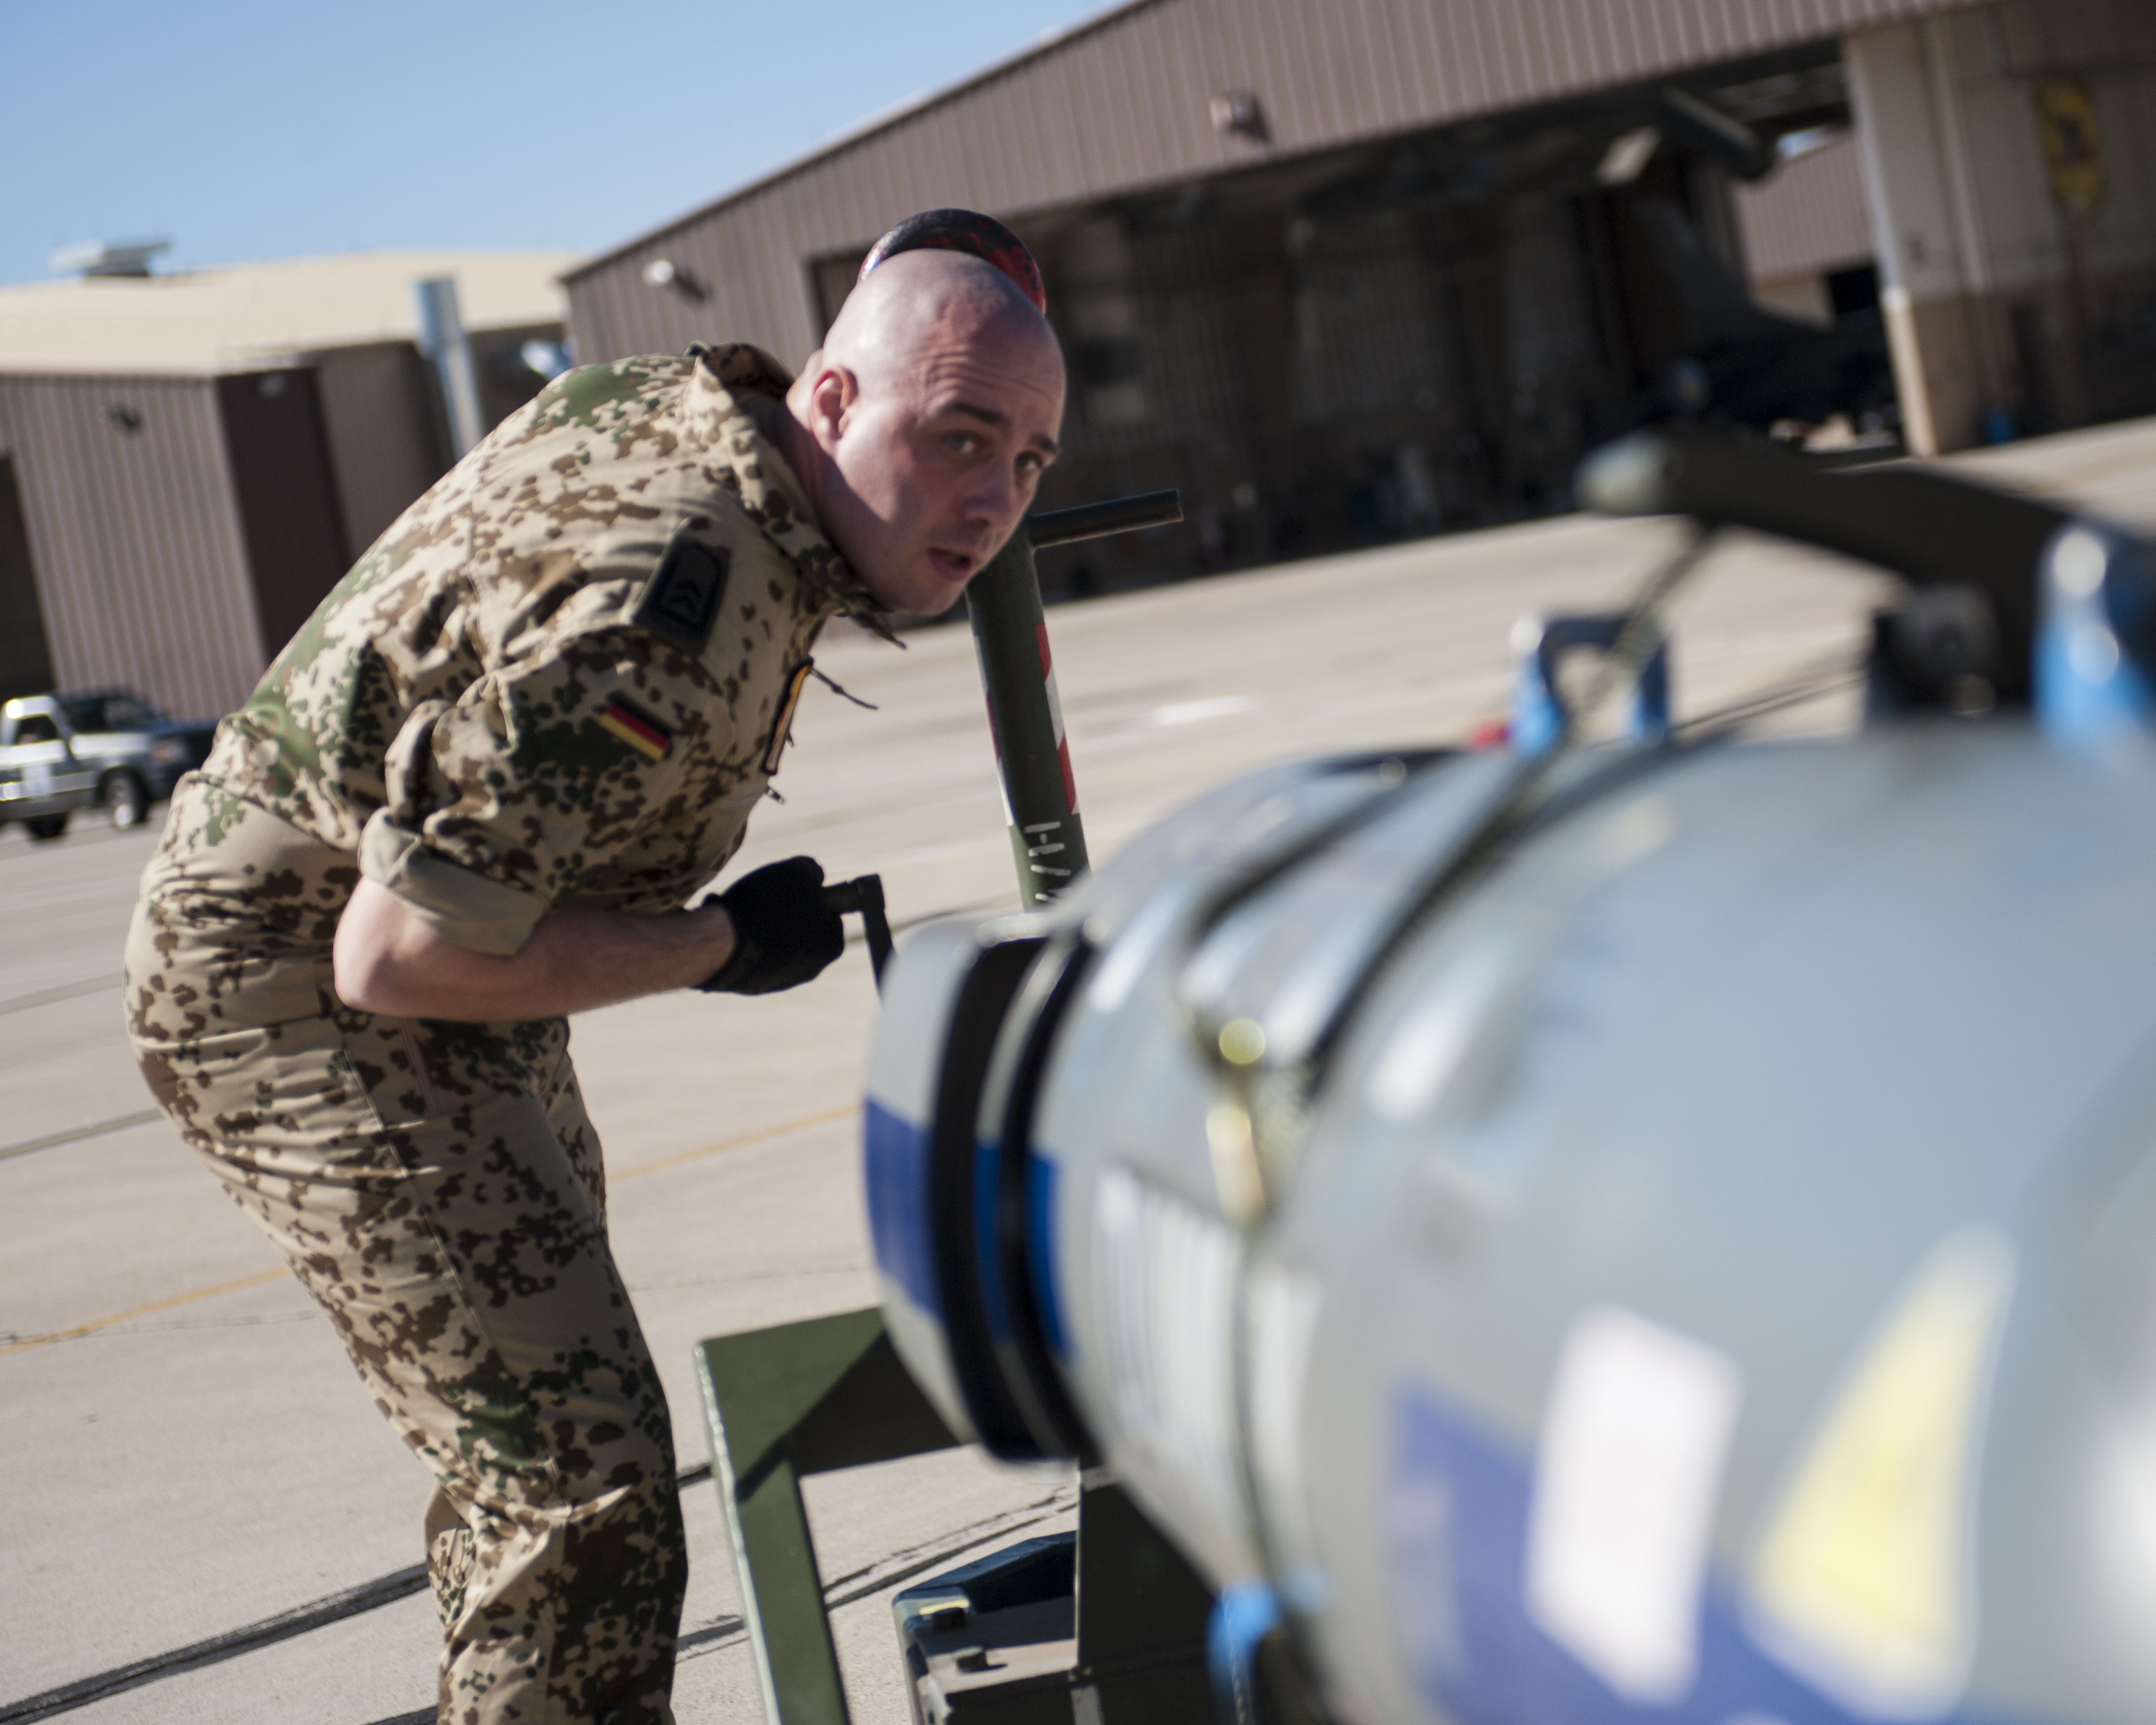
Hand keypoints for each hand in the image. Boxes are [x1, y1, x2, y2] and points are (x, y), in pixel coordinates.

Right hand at [696, 857, 845, 994]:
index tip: (792, 891)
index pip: (830, 915)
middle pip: (804, 932)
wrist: (722, 942)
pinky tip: (733, 933)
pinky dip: (747, 946)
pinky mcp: (755, 987)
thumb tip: (816, 876)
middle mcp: (813, 969)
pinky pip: (756, 959)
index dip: (811, 898)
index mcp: (832, 944)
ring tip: (745, 914)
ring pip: (778, 946)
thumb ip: (814, 872)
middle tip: (767, 900)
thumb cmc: (767, 905)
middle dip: (787, 916)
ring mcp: (783, 981)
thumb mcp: (798, 871)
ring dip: (765, 930)